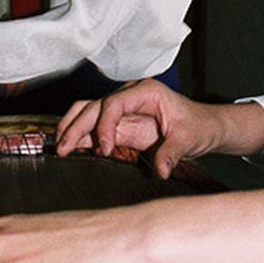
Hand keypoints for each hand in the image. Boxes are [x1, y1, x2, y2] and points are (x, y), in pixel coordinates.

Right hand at [56, 80, 227, 178]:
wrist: (203, 127)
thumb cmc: (197, 125)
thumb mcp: (188, 139)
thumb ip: (172, 153)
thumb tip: (161, 170)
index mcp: (146, 92)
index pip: (114, 103)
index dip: (105, 125)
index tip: (105, 148)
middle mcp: (129, 96)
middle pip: (94, 106)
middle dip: (76, 126)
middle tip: (64, 148)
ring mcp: (122, 109)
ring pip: (87, 112)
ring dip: (72, 128)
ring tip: (60, 147)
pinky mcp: (119, 124)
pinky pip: (93, 126)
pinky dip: (80, 136)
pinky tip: (72, 150)